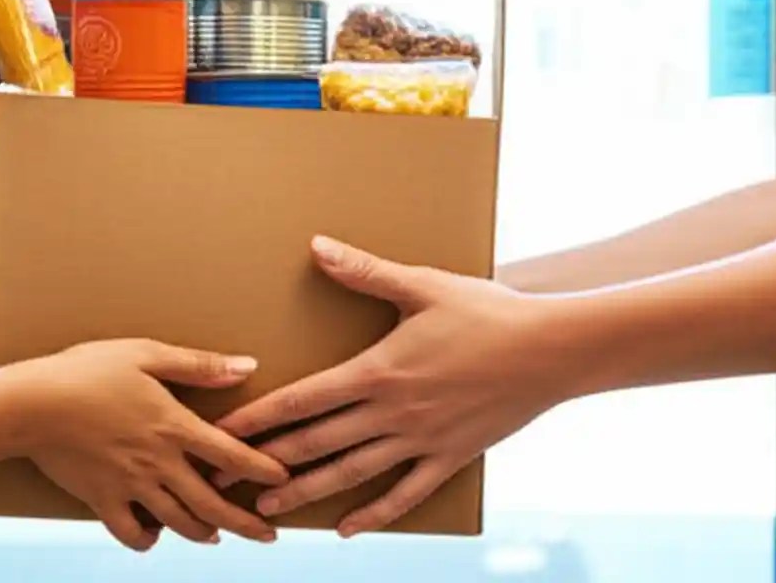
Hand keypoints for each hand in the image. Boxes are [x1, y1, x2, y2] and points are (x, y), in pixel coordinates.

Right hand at [10, 339, 288, 550]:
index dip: (263, 470)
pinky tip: (155, 536)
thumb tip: (247, 366)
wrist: (31, 404)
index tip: (285, 480)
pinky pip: (131, 533)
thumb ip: (198, 365)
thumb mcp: (146, 354)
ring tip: (220, 537)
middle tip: (269, 534)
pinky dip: (147, 540)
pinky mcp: (101, 500)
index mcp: (175, 426)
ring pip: (179, 523)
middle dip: (247, 523)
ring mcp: (131, 486)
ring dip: (205, 533)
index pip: (232, 456)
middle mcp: (159, 463)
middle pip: (214, 504)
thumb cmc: (87, 370)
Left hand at [218, 237, 580, 536]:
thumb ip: (366, 271)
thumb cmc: (488, 311)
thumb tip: (317, 246)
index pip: (302, 399)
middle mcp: (392, 412)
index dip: (258, 418)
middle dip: (267, 463)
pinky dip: (374, 514)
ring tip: (268, 508)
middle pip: (315, 443)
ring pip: (351, 474)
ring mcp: (421, 440)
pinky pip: (405, 493)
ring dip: (306, 492)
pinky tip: (348, 529)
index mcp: (378, 370)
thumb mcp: (423, 285)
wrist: (554, 350)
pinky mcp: (451, 457)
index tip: (222, 432)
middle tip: (226, 480)